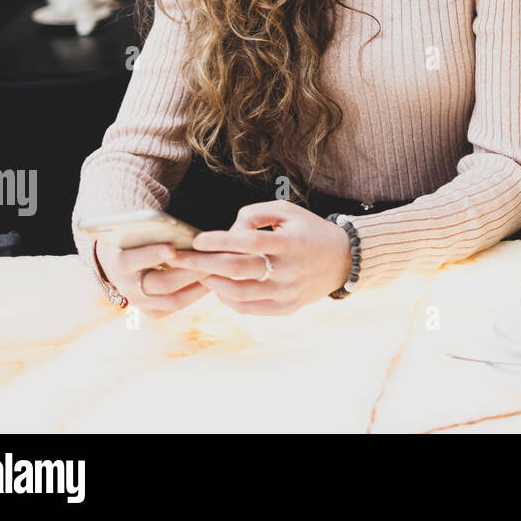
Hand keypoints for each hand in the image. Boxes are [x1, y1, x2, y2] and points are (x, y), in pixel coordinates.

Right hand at [95, 239, 209, 318]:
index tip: (171, 248)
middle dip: (188, 271)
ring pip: (173, 300)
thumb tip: (185, 232)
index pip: (130, 261)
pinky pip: (176, 306)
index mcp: (116, 263)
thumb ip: (155, 231)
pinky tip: (214, 281)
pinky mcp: (152, 312)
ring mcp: (139, 303)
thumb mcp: (138, 230)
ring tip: (220, 271)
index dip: (152, 255)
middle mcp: (125, 287)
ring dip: (198, 284)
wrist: (120, 259)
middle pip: (160, 283)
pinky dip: (196, 293)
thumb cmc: (137, 235)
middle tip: (212, 260)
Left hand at [164, 200, 352, 314]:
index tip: (197, 239)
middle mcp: (289, 270)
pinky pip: (248, 308)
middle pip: (237, 270)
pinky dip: (228, 299)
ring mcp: (287, 293)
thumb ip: (256, 214)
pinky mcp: (286, 309)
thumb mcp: (288, 211)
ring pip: (238, 294)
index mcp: (290, 243)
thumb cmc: (307, 231)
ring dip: (213, 283)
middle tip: (178, 259)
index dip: (220, 240)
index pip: (249, 242)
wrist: (342, 260)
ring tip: (201, 272)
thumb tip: (229, 231)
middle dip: (203, 265)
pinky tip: (220, 287)